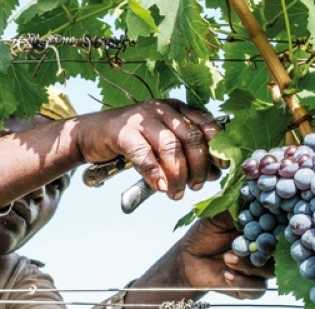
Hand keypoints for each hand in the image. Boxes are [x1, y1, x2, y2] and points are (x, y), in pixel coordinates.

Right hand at [73, 99, 226, 200]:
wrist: (92, 134)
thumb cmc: (132, 142)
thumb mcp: (163, 147)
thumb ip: (187, 157)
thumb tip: (213, 174)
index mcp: (178, 110)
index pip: (207, 124)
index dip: (217, 147)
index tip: (222, 168)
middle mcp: (164, 110)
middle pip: (191, 137)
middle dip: (197, 166)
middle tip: (195, 186)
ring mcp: (142, 118)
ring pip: (170, 145)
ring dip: (177, 174)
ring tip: (176, 192)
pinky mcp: (123, 130)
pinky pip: (143, 153)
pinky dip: (154, 172)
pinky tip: (160, 186)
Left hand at [176, 211, 272, 299]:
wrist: (188, 260)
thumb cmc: (203, 235)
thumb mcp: (215, 218)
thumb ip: (233, 211)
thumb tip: (250, 198)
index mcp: (261, 230)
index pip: (277, 227)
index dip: (274, 225)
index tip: (264, 224)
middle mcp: (265, 250)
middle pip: (279, 252)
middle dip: (263, 249)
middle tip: (243, 246)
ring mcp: (260, 270)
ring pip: (269, 271)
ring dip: (248, 266)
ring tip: (228, 259)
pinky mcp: (251, 288)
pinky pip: (258, 289)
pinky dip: (242, 283)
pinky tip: (227, 275)